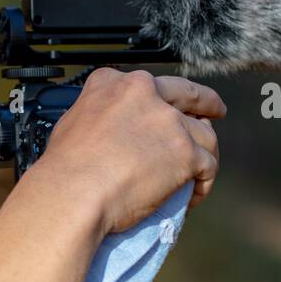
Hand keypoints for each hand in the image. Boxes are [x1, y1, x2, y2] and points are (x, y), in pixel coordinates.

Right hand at [33, 68, 225, 233]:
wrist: (74, 194)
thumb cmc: (65, 168)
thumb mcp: (73, 122)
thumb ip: (99, 116)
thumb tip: (105, 133)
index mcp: (116, 85)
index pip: (149, 84)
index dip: (162, 98)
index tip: (167, 107)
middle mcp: (146, 94)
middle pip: (190, 95)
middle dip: (207, 103)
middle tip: (215, 112)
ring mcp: (170, 123)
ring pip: (205, 135)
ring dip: (205, 155)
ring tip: (197, 176)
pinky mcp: (186, 153)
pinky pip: (208, 167)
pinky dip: (202, 184)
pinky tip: (191, 197)